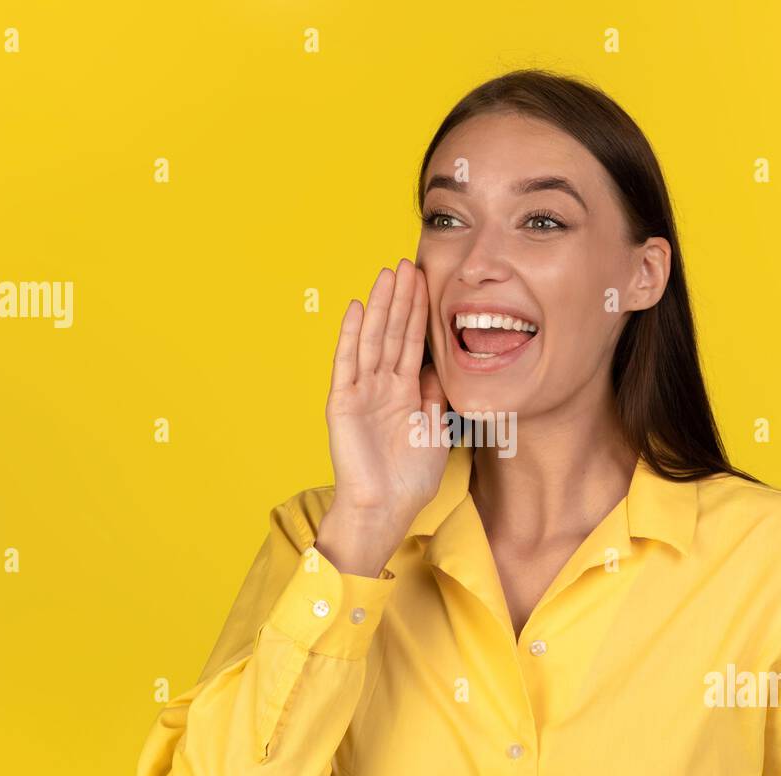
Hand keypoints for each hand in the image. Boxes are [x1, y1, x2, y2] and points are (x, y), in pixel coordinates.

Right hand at [315, 259, 449, 574]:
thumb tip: (437, 364)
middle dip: (401, 299)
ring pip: (372, 340)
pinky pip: (348, 363)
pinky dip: (352, 336)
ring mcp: (361, 392)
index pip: (412, 342)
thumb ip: (434, 396)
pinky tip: (357, 309)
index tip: (427, 280)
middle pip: (392, 332)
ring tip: (387, 274)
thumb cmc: (410, 478)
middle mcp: (381, 386)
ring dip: (380, 306)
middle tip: (409, 263)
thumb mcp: (434, 430)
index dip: (418, 312)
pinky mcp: (343, 402)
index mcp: (404, 392)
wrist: (385, 508)